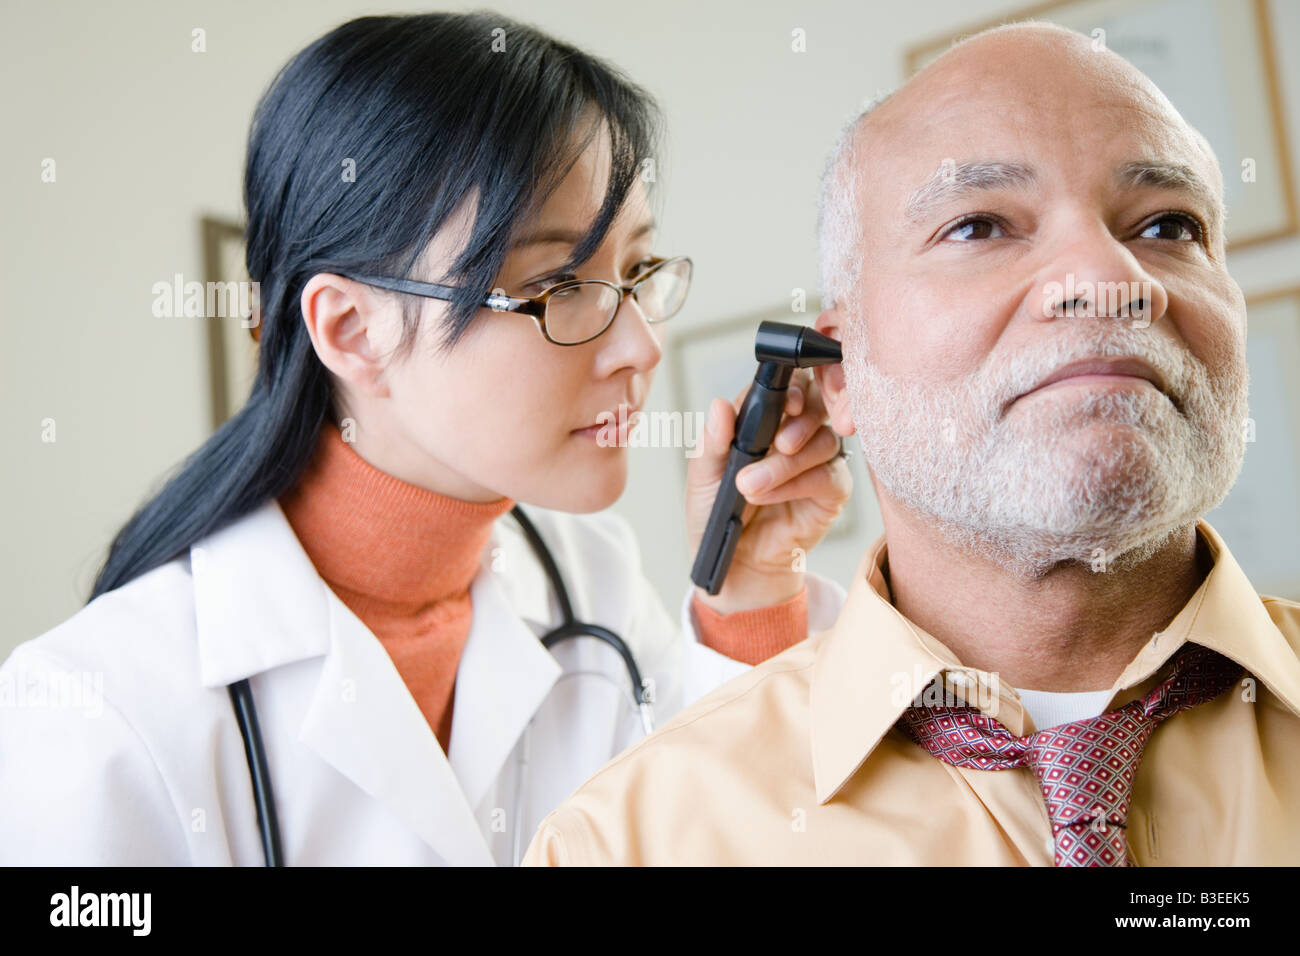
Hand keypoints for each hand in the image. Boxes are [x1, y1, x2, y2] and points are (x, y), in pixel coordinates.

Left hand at [685, 368, 851, 613]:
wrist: (735, 564)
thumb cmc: (718, 515)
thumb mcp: (704, 479)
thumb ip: (712, 443)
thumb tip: (719, 405)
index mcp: (763, 420)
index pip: (783, 388)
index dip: (791, 388)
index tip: (786, 402)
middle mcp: (795, 434)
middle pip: (816, 404)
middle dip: (800, 420)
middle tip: (778, 443)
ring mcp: (816, 461)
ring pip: (822, 442)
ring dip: (786, 464)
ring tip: (751, 486)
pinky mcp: (832, 491)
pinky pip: (828, 476)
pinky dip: (797, 484)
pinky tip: (770, 496)